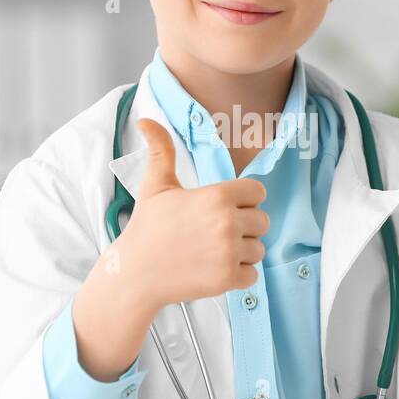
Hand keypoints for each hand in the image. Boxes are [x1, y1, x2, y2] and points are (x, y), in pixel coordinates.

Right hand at [121, 118, 269, 306]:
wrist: (135, 273)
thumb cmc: (147, 228)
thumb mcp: (156, 185)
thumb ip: (162, 150)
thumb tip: (146, 119)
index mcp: (217, 196)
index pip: (258, 193)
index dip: (243, 201)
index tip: (223, 209)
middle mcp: (228, 222)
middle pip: (262, 221)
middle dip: (244, 227)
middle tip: (214, 233)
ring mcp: (229, 252)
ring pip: (258, 249)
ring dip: (241, 252)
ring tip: (212, 251)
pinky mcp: (228, 279)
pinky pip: (253, 274)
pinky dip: (238, 274)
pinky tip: (215, 268)